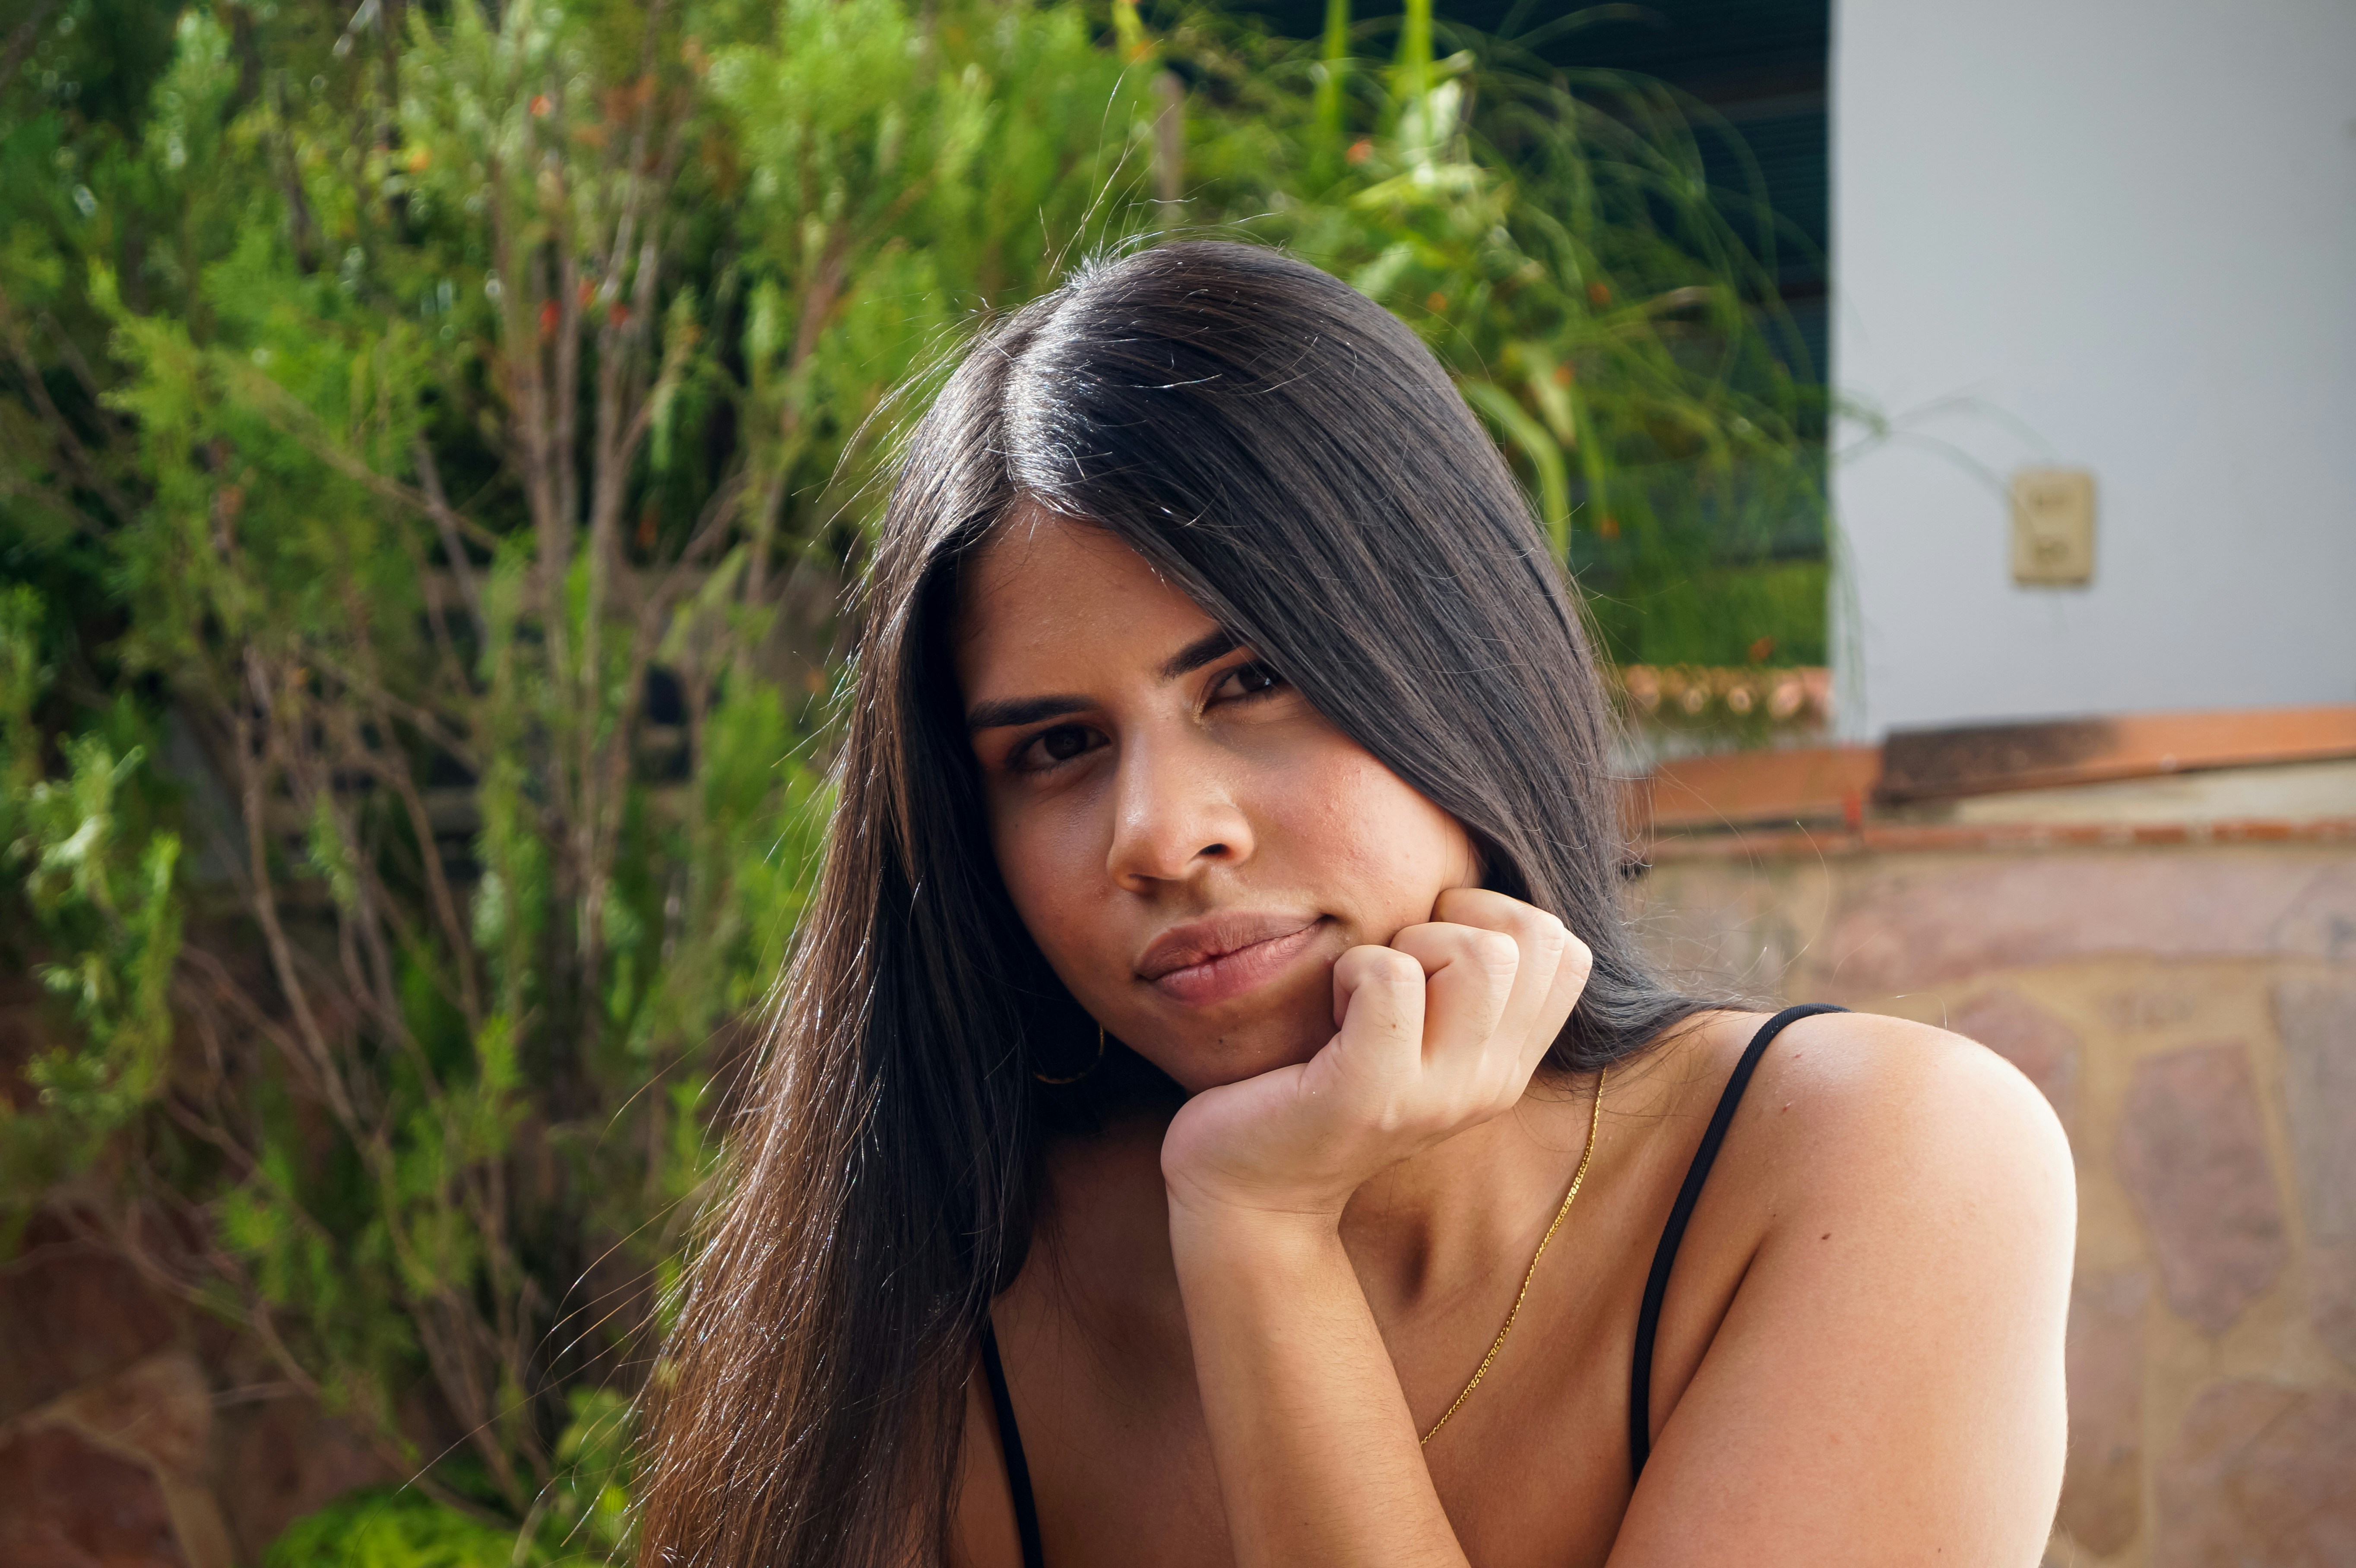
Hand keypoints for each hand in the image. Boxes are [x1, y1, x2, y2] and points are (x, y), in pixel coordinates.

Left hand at [1159, 887, 1591, 1226]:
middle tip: (1393, 968)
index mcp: (1506, 1065)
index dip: (1496, 919)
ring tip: (1361, 992)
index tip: (1429, 952)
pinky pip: (1390, 977)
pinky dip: (1351, 969)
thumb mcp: (1414, 1038)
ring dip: (1406, 943)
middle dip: (1453, 923)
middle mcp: (1488, 1084)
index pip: (1565, 951)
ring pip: (1478, 953)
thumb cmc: (1316, 1085)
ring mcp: (1435, 1095)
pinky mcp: (1369, 1094)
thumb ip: (1460, 987)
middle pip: (1531, 939)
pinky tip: (1328, 1009)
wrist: (1249, 1191)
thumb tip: (1473, 893)